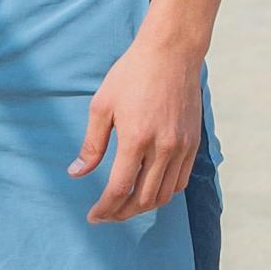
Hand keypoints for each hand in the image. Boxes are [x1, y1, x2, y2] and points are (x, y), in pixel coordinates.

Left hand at [69, 29, 202, 222]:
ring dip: (143, 207)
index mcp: (136, 139)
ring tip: (125, 206)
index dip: (105, 208)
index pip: (119, 189)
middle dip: (122, 213)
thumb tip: (77, 173)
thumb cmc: (132, 74)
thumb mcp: (102, 106)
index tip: (93, 216)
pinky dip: (163, 193)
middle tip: (106, 214)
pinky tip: (148, 190)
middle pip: (143, 199)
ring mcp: (182, 147)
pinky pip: (180, 181)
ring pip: (164, 195)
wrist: (172, 53)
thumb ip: (92, 144)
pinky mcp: (193, 144)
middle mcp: (163, 148)